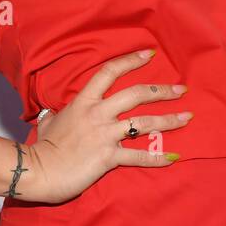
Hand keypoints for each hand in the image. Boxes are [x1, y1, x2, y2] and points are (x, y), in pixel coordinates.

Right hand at [21, 50, 190, 203]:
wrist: (39, 170)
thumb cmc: (43, 147)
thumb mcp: (48, 122)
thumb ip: (55, 114)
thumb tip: (51, 113)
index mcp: (84, 101)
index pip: (109, 72)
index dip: (131, 61)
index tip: (150, 54)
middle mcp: (98, 113)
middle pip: (136, 94)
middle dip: (162, 91)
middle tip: (181, 89)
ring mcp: (104, 135)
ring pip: (143, 123)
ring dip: (168, 120)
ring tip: (187, 117)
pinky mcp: (108, 157)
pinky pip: (139, 156)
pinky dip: (158, 157)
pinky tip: (174, 157)